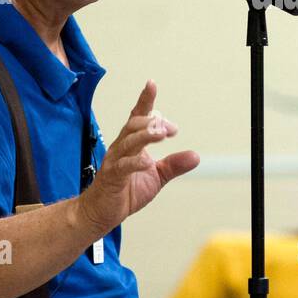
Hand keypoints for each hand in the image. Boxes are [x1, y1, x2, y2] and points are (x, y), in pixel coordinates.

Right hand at [82, 80, 199, 236]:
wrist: (102, 212)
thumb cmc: (126, 191)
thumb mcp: (156, 177)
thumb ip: (174, 165)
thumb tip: (196, 156)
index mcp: (132, 144)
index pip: (138, 116)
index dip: (145, 100)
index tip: (152, 84)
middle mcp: (121, 147)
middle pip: (133, 124)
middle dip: (152, 121)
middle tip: (170, 129)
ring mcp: (114, 161)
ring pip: (128, 141)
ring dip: (145, 135)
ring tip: (161, 134)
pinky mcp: (111, 177)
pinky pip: (122, 166)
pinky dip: (135, 163)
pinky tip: (147, 163)